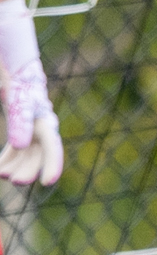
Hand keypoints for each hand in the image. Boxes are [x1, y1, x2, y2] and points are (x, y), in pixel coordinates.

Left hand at [0, 61, 61, 186]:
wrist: (15, 71)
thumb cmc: (18, 85)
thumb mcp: (19, 102)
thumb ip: (20, 122)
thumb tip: (22, 146)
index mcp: (45, 121)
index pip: (53, 146)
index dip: (52, 165)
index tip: (47, 182)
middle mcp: (42, 128)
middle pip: (40, 154)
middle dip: (28, 169)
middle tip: (15, 180)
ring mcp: (32, 130)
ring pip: (28, 155)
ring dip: (17, 166)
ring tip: (2, 174)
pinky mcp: (20, 130)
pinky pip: (17, 150)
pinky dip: (8, 159)